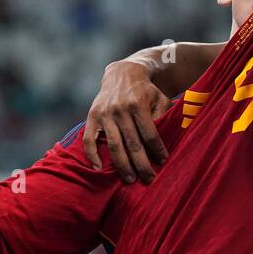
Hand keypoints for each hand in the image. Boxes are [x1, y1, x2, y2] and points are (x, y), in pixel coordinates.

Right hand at [84, 60, 171, 180]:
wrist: (122, 73)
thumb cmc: (146, 91)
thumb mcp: (160, 98)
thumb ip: (162, 116)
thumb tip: (162, 141)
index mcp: (138, 104)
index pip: (150, 134)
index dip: (157, 150)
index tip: (163, 161)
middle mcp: (120, 109)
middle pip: (133, 144)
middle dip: (142, 164)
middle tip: (149, 179)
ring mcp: (104, 113)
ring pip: (114, 145)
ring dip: (122, 165)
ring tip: (130, 180)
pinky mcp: (92, 116)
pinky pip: (89, 139)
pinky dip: (92, 155)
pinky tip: (98, 169)